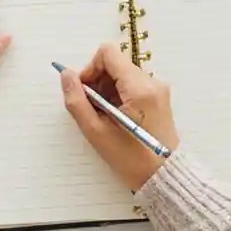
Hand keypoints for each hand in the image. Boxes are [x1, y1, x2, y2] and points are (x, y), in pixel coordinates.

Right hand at [61, 43, 179, 190]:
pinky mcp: (158, 97)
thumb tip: (66, 76)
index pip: (108, 53)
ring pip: (121, 75)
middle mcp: (152, 83)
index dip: (90, 68)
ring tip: (104, 116)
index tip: (84, 91)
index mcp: (139, 88)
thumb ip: (77, 101)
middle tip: (92, 108)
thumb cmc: (132, 159)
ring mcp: (157, 89)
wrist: (163, 176)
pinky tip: (115, 117)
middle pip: (114, 64)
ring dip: (106, 90)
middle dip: (97, 82)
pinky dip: (117, 96)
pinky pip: (131, 86)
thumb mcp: (96, 132)